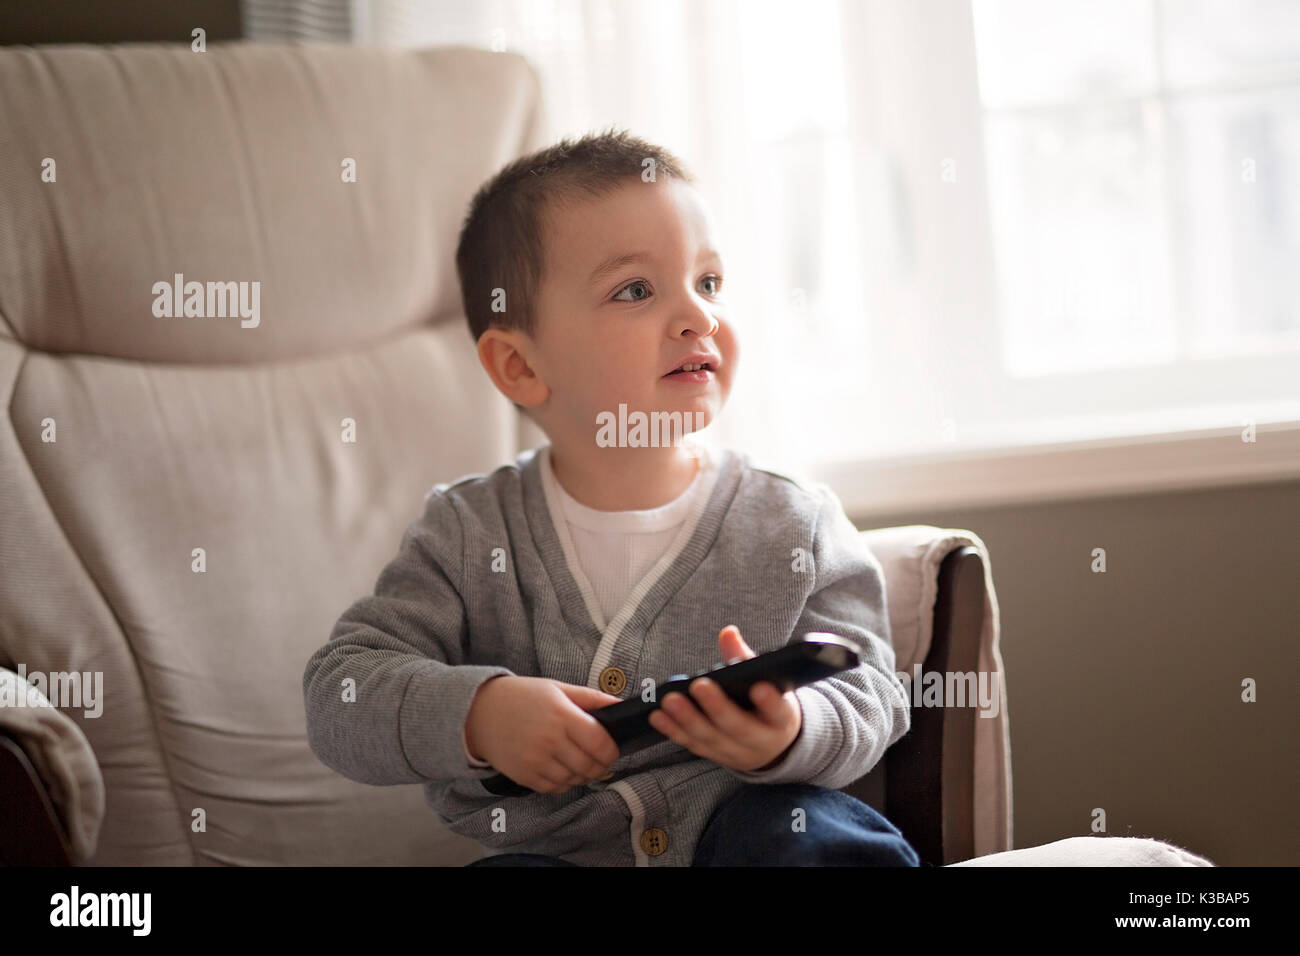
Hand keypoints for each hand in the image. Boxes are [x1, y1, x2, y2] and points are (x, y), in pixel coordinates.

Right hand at [465, 676, 621, 792]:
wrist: (480, 712)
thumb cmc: (523, 697)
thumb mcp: (557, 688)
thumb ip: (591, 698)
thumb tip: (621, 705)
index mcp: (562, 715)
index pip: (600, 743)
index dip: (612, 750)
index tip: (613, 749)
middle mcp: (550, 741)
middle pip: (590, 765)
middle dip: (602, 765)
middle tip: (601, 759)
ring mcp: (536, 761)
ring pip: (574, 780)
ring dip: (584, 775)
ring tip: (581, 764)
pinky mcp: (524, 776)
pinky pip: (555, 788)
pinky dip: (565, 783)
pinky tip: (562, 769)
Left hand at [648, 625, 801, 772]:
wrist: (771, 744)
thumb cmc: (765, 703)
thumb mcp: (766, 681)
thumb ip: (744, 657)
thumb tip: (728, 632)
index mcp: (782, 719)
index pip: (779, 712)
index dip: (771, 702)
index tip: (759, 688)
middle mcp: (761, 740)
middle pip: (739, 727)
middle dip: (717, 707)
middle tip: (699, 686)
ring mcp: (737, 752)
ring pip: (712, 738)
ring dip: (688, 720)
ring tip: (670, 700)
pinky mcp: (715, 756)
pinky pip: (693, 744)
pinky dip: (674, 731)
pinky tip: (657, 716)